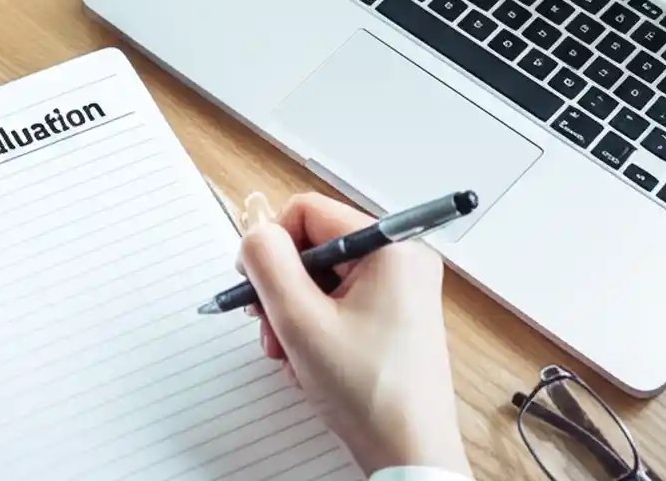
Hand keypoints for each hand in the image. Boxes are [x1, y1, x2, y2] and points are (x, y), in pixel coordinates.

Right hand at [238, 193, 471, 476]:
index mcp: (391, 247)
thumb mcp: (300, 321)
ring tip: (289, 353)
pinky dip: (315, 328)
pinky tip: (309, 361)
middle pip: (315, 246)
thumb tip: (256, 235)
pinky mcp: (396, 315)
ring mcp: (402, 289)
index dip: (271, 245)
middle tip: (270, 328)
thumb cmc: (369, 393)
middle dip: (282, 289)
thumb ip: (268, 263)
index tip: (255, 284)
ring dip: (294, 314)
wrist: (410, 453)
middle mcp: (402, 260)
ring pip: (323, 279)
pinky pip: (341, 302)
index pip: (309, 212)